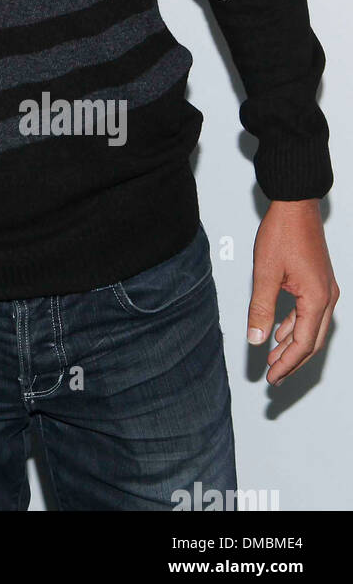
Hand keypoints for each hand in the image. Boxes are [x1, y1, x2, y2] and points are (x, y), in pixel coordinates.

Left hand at [248, 199, 338, 385]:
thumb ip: (261, 308)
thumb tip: (257, 340)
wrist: (295, 205)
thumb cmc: (282, 233)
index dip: (287, 364)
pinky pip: (310, 313)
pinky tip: (280, 332)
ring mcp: (326, 289)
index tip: (271, 378)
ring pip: (312, 328)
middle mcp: (327, 297)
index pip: (302, 344)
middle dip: (292, 361)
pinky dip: (295, 326)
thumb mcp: (265, 273)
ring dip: (292, 344)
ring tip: (273, 358)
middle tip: (273, 376)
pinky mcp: (319, 281)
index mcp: (317, 299)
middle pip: (311, 341)